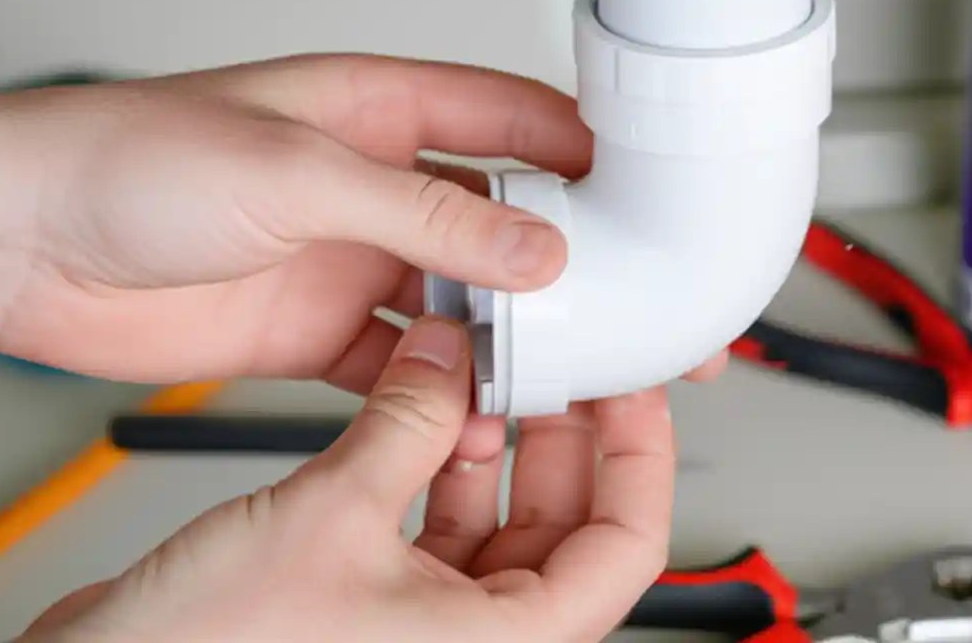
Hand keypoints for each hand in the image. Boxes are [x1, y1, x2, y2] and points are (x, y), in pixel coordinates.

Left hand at [0, 53, 724, 390]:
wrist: (22, 245)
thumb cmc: (126, 160)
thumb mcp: (297, 171)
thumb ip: (425, 211)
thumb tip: (533, 244)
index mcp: (376, 110)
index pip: (511, 119)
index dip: (586, 155)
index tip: (649, 198)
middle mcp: (371, 185)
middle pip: (500, 222)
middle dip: (572, 265)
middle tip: (634, 307)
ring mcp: (347, 260)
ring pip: (462, 302)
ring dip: (513, 338)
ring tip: (570, 370)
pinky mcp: (314, 328)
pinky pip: (405, 363)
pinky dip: (446, 389)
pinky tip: (478, 407)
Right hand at [19, 317, 676, 642]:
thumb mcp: (331, 515)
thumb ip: (407, 424)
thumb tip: (449, 358)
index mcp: (500, 642)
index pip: (625, 548)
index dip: (640, 460)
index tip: (633, 390)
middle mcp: (473, 638)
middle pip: (563, 523)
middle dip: (559, 434)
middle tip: (557, 358)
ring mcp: (423, 619)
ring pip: (496, 516)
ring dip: (490, 439)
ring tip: (485, 367)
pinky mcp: (372, 595)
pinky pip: (433, 519)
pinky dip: (432, 460)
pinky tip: (421, 405)